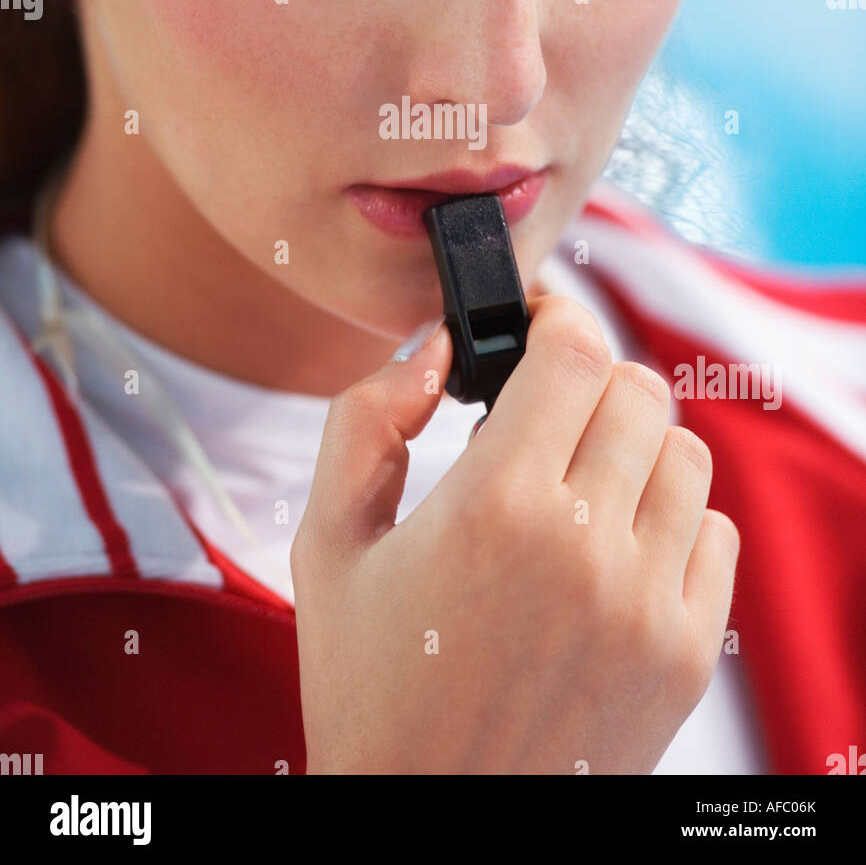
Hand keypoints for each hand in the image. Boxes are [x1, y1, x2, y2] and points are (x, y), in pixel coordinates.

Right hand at [291, 294, 738, 773]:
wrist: (432, 821)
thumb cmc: (370, 684)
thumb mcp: (327, 542)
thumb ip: (368, 419)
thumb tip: (437, 348)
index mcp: (495, 507)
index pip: (575, 351)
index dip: (555, 318)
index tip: (534, 327)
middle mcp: (587, 548)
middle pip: (636, 389)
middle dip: (585, 382)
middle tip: (541, 414)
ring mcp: (650, 604)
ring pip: (683, 453)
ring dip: (630, 446)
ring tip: (575, 483)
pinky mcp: (687, 654)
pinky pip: (714, 532)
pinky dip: (669, 519)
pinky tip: (611, 546)